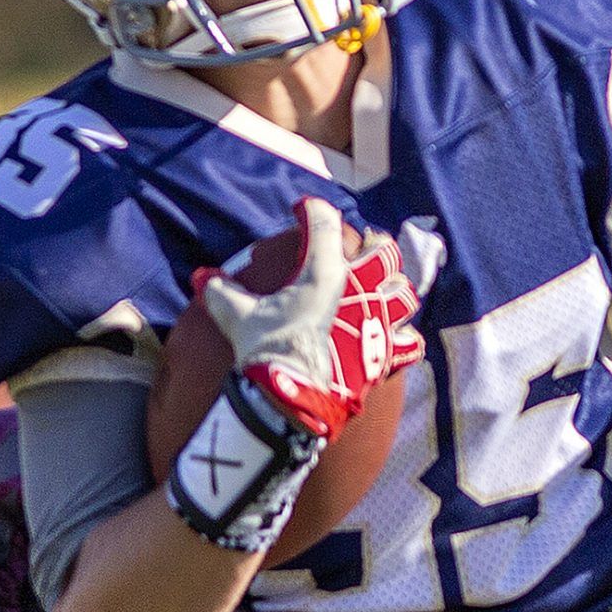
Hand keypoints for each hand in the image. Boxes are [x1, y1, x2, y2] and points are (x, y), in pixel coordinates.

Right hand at [202, 198, 431, 441]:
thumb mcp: (237, 317)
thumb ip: (221, 292)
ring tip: (384, 291)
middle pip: (382, 249)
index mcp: (325, 270)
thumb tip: (202, 278)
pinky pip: (409, 343)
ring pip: (404, 293)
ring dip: (394, 289)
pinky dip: (404, 339)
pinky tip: (397, 339)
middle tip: (360, 246)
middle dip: (373, 243)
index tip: (302, 209)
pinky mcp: (384, 356)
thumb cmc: (268, 352)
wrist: (291, 401)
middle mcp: (360, 289)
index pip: (324, 222)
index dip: (311, 210)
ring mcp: (377, 322)